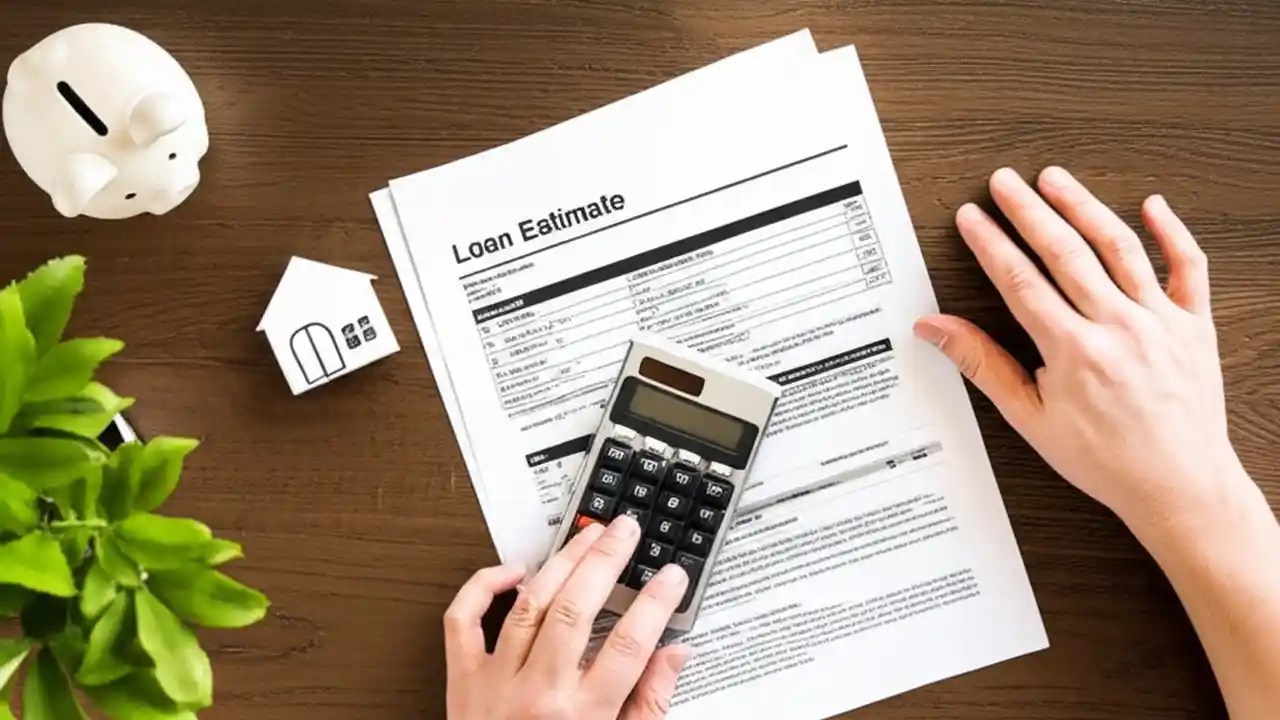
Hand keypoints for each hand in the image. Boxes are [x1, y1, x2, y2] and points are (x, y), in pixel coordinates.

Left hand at [444, 516, 690, 719]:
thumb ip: (648, 705)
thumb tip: (673, 656)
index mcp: (583, 718)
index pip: (630, 645)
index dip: (656, 603)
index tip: (671, 576)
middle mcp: (538, 696)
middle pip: (576, 609)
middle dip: (606, 561)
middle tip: (625, 531)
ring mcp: (496, 684)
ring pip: (530, 604)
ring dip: (560, 562)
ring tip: (586, 537)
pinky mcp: (462, 681)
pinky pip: (464, 620)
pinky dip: (484, 587)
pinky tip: (513, 570)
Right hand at [914, 167, 1245, 529]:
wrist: (1180, 486)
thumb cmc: (1107, 461)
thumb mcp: (1030, 418)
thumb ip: (982, 365)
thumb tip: (936, 330)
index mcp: (1073, 350)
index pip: (1020, 280)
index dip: (991, 243)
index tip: (971, 217)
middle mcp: (1118, 326)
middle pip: (1064, 251)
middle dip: (1028, 210)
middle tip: (1003, 181)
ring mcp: (1160, 320)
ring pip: (1118, 246)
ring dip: (1084, 205)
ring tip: (1055, 178)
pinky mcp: (1194, 325)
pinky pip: (1188, 267)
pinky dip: (1172, 232)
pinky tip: (1153, 205)